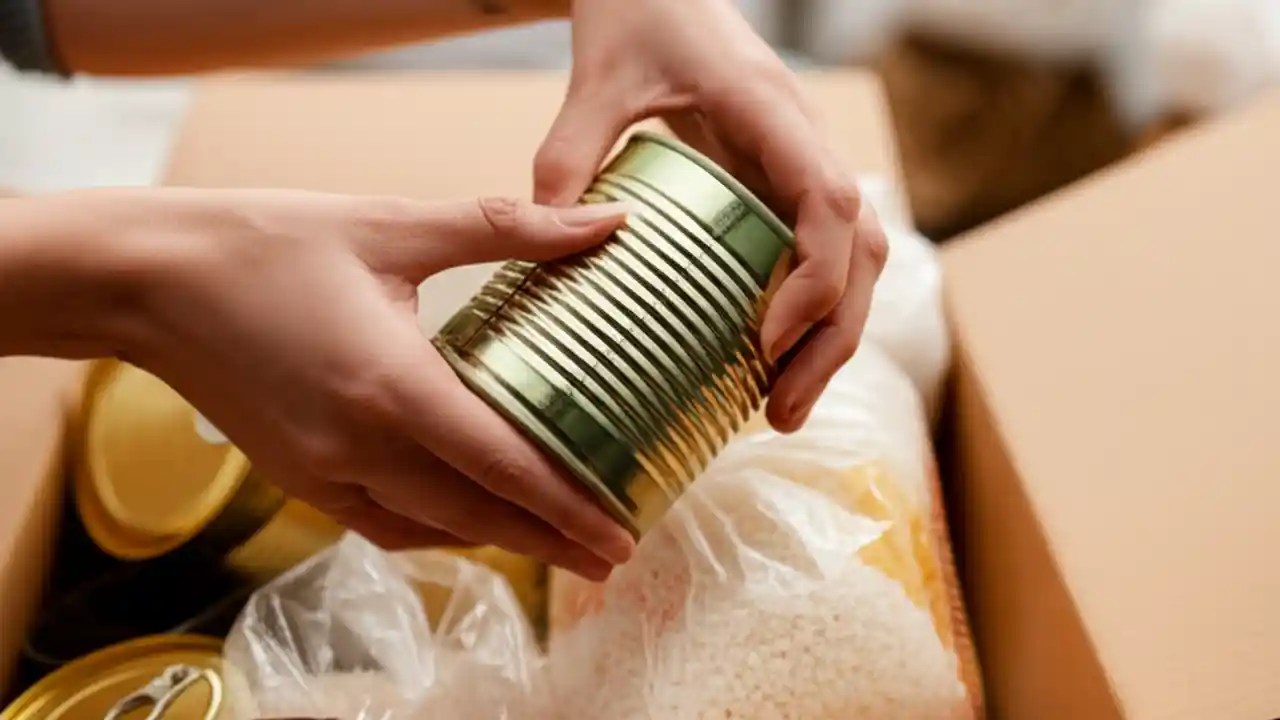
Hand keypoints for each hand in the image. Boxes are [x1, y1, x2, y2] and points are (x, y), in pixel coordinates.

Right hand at [102, 188, 634, 579]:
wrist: (147, 278)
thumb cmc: (268, 243)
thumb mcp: (393, 224)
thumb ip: (509, 230)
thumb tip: (605, 221)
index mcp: (392, 386)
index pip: (504, 467)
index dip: (570, 510)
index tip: (621, 540)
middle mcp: (359, 447)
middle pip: (478, 516)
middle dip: (550, 542)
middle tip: (609, 558)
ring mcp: (323, 471)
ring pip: (431, 529)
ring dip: (497, 540)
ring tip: (554, 543)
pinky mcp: (297, 476)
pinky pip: (382, 523)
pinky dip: (436, 528)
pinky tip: (468, 517)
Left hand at [537, 0, 888, 432]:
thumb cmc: (637, 14)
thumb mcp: (596, 78)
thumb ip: (570, 153)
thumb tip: (544, 243)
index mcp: (771, 111)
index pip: (828, 199)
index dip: (815, 277)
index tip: (766, 340)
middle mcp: (804, 140)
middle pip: (862, 248)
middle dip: (833, 336)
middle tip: (781, 413)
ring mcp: (803, 161)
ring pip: (859, 257)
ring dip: (831, 336)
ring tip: (782, 410)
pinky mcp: (786, 180)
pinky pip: (823, 250)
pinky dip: (813, 311)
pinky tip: (773, 361)